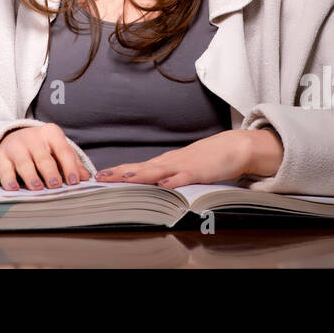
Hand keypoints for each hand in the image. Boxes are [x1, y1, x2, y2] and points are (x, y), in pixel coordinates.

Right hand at [0, 122, 91, 190]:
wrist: (13, 138)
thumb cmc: (42, 148)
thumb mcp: (58, 150)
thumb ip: (73, 163)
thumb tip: (86, 178)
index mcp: (51, 134)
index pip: (63, 150)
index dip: (69, 166)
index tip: (74, 182)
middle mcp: (32, 137)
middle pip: (43, 157)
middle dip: (50, 172)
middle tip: (56, 186)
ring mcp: (15, 146)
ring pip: (24, 162)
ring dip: (31, 176)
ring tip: (37, 188)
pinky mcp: (1, 157)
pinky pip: (4, 169)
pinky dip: (9, 179)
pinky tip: (14, 188)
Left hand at [94, 129, 282, 188]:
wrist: (234, 147)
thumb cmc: (208, 159)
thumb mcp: (183, 167)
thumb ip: (168, 175)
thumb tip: (150, 185)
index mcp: (165, 163)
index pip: (137, 167)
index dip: (118, 172)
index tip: (99, 176)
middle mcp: (170, 163)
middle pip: (141, 168)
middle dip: (120, 173)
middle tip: (100, 178)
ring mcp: (184, 166)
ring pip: (157, 171)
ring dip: (140, 175)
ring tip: (123, 178)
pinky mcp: (199, 172)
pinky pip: (184, 177)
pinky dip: (173, 181)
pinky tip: (163, 184)